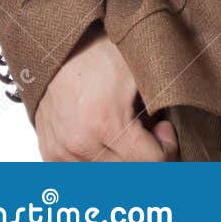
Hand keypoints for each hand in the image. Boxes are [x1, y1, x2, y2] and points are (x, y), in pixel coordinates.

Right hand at [35, 25, 178, 160]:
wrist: (60, 43)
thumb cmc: (100, 51)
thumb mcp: (139, 69)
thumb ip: (161, 100)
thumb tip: (169, 129)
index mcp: (106, 124)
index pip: (151, 162)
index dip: (167, 147)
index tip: (165, 129)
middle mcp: (81, 144)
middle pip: (129, 174)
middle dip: (146, 157)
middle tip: (149, 131)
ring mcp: (62, 152)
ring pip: (105, 178)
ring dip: (122, 162)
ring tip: (125, 133)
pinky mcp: (50, 153)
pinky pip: (80, 174)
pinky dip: (97, 164)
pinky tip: (104, 142)